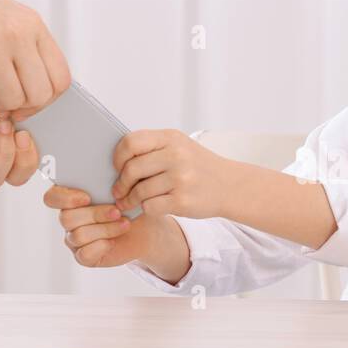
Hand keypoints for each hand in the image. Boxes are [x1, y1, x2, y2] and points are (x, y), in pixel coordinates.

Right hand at [42, 186, 140, 266]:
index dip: (65, 198)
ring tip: (125, 224)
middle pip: (67, 218)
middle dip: (96, 214)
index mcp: (70, 198)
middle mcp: (68, 219)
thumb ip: (105, 181)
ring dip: (105, 229)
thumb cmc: (129, 204)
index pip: (52, 198)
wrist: (145, 228)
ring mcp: (74, 239)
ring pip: (79, 235)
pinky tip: (114, 241)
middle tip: (117, 211)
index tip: (87, 198)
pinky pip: (85, 254)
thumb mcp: (120, 189)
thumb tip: (102, 175)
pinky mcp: (84, 256)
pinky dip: (102, 247)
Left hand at [110, 129, 238, 219]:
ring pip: (139, 191)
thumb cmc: (198, 167)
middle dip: (121, 183)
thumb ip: (152, 148)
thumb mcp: (179, 146)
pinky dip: (145, 209)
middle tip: (119, 191)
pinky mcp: (183, 201)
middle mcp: (176, 156)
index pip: (131, 142)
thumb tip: (117, 161)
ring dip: (130, 199)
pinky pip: (150, 206)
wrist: (230, 186)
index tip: (117, 167)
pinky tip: (148, 207)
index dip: (118, 157)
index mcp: (171, 139)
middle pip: (132, 169)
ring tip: (128, 202)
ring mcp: (181, 179)